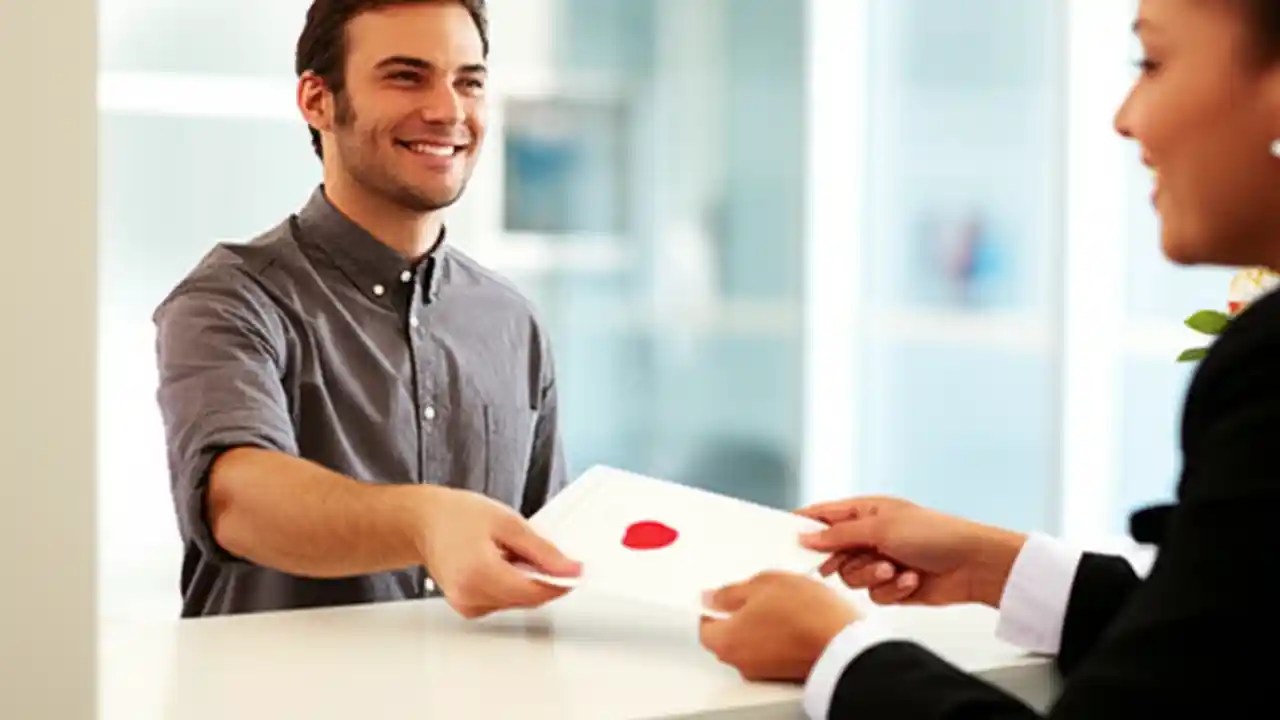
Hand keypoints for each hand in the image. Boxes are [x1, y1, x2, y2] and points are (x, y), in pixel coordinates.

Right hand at [416, 487, 580, 617]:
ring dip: (525, 581)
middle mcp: (470, 596)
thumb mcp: (508, 523)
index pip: (535, 592)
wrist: (423, 521)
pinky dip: (510, 586)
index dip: (560, 583)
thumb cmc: (457, 515)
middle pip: (527, 599)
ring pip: (517, 602)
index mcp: (480, 574)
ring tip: (509, 552)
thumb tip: (571, 569)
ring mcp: (466, 605)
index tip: (576, 571)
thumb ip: (543, 551)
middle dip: (542, 579)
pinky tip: (499, 563)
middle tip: (539, 551)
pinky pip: (502, 602)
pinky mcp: (466, 607)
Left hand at [699, 572, 858, 682]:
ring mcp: (764, 670)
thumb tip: (712, 597)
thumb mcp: (764, 584)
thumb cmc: (806, 614)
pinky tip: (795, 617)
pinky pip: (772, 650)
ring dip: (760, 623)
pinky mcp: (786, 672)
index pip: (704, 625)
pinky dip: (778, 635)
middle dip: (739, 613)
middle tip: (756, 593)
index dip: (714, 605)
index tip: (724, 593)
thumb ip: (731, 592)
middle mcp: (740, 662)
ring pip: (751, 642)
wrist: (844, 642)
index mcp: (725, 641)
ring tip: (782, 601)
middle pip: (728, 635)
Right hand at [797, 497, 1025, 607]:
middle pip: (832, 553)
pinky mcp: (891, 586)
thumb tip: (806, 535)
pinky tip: (910, 580)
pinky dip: (891, 590)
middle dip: (847, 560)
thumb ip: (839, 534)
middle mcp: (870, 535)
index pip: (824, 515)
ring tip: (895, 569)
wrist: (972, 565)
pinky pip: (873, 594)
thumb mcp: (880, 527)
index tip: (789, 537)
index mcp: (866, 511)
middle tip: (863, 558)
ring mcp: (880, 561)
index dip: (805, 524)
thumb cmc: (935, 534)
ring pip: (851, 577)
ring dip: (873, 576)